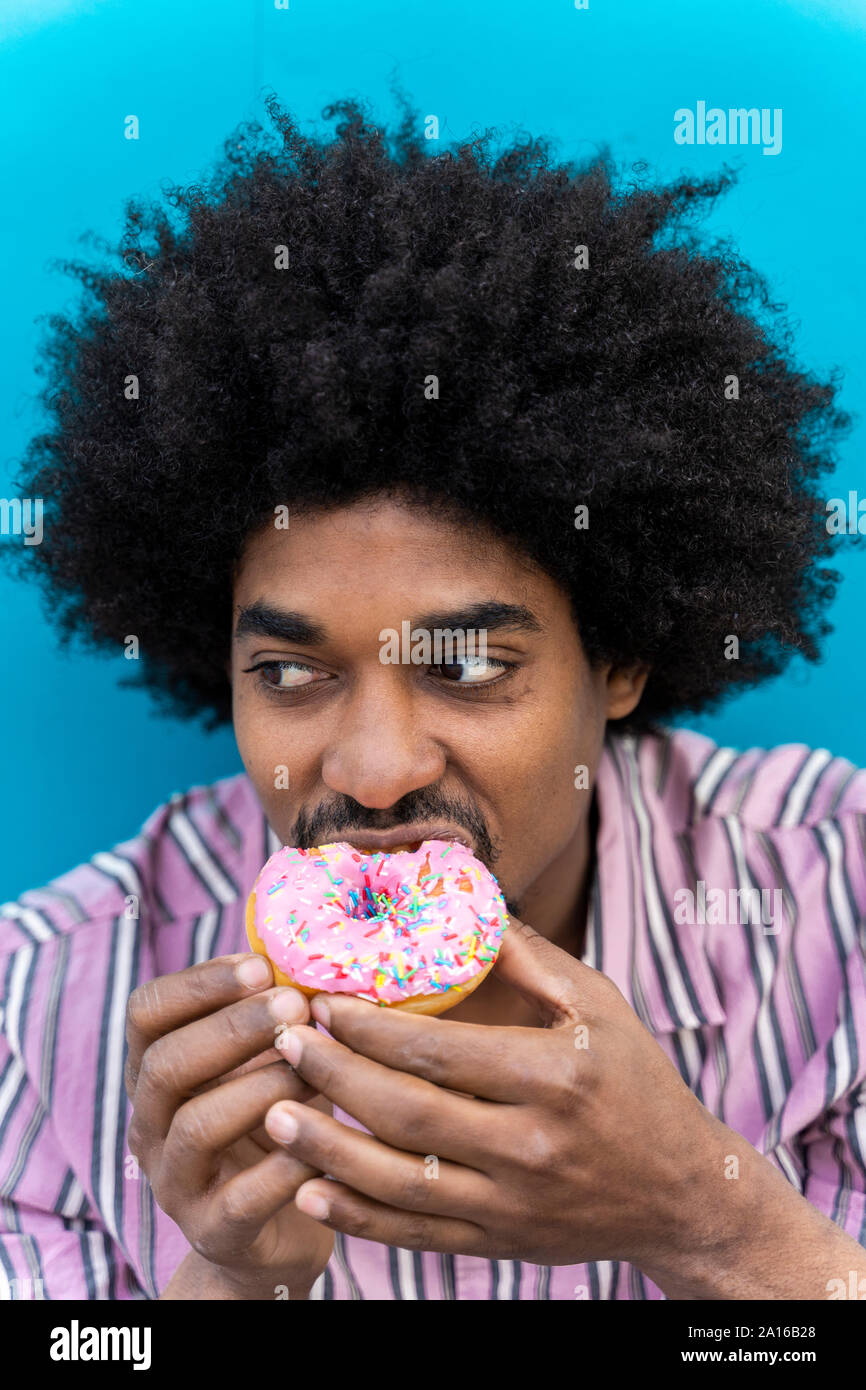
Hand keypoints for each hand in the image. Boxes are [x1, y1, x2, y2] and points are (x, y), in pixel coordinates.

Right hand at [125, 953, 333, 1297]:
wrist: (280, 1228)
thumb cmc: (280, 1120)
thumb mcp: (270, 1059)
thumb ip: (275, 1016)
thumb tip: (312, 952)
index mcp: (156, 1071)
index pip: (146, 1013)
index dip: (198, 984)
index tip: (259, 965)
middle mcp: (150, 1124)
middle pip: (165, 1064)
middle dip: (233, 1028)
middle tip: (295, 1006)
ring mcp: (175, 1183)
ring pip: (197, 1126)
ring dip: (260, 1088)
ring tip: (314, 1069)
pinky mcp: (214, 1233)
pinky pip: (241, 1198)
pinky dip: (285, 1165)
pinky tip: (324, 1141)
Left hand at [264, 918, 725, 1271]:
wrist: (683, 1193)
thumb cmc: (637, 1083)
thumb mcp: (600, 1005)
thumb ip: (531, 957)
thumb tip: (465, 903)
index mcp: (552, 1077)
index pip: (438, 1051)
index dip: (370, 1028)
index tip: (322, 1000)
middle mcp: (529, 1146)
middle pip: (407, 1113)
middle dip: (333, 1077)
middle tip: (282, 1043)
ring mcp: (513, 1205)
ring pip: (399, 1182)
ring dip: (327, 1151)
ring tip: (274, 1114)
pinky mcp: (502, 1244)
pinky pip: (416, 1236)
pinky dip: (357, 1219)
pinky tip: (309, 1192)